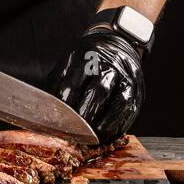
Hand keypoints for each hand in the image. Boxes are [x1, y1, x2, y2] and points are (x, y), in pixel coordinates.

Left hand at [48, 28, 144, 145]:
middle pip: (98, 92)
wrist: (117, 44)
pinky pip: (130, 109)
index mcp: (86, 56)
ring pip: (119, 102)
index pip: (73, 84)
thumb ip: (59, 83)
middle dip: (86, 116)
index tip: (58, 123)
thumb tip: (47, 111)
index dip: (65, 107)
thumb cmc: (88, 59)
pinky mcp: (137, 89)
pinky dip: (119, 126)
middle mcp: (109, 65)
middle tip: (75, 134)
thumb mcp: (70, 62)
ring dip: (106, 123)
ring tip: (94, 139)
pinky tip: (109, 136)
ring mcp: (126, 77)